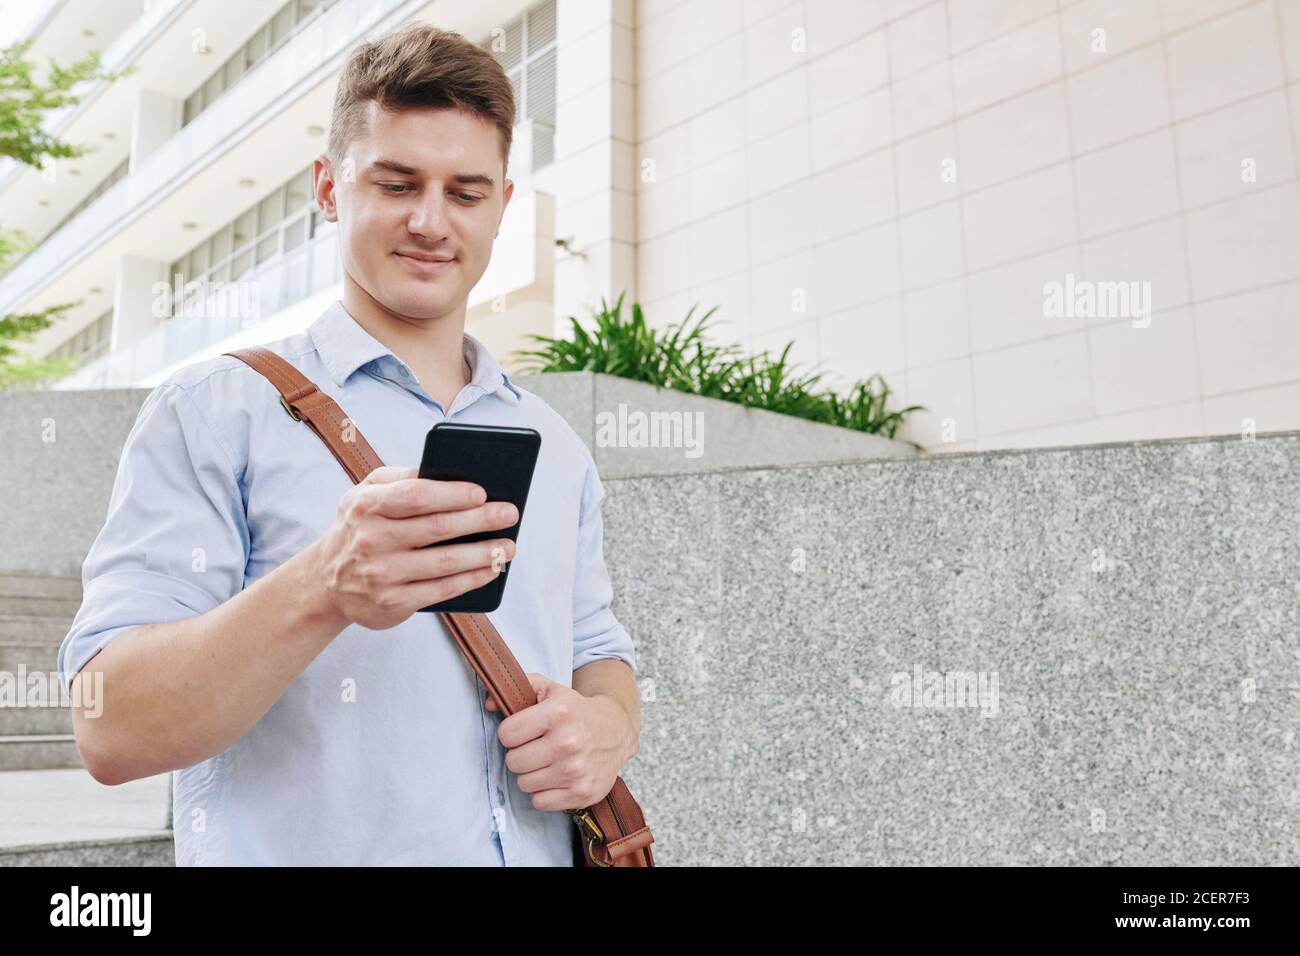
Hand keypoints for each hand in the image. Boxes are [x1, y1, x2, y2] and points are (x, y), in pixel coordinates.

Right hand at [313, 465, 518, 630]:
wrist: (326, 581)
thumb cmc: (359, 527)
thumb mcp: (364, 493)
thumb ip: (399, 478)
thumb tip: (446, 471)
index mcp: (366, 506)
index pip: (416, 496)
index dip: (452, 493)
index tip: (482, 492)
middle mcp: (372, 540)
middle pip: (437, 528)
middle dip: (480, 520)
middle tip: (510, 514)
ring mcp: (382, 574)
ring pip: (445, 562)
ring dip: (484, 553)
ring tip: (508, 546)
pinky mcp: (393, 603)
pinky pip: (442, 590)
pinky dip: (472, 579)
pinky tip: (490, 570)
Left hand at [486, 673, 634, 811]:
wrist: (616, 731)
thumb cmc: (576, 711)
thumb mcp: (551, 690)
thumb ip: (519, 687)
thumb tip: (489, 705)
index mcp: (558, 713)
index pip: (506, 734)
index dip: (511, 732)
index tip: (524, 730)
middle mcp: (567, 743)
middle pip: (513, 761)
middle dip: (521, 754)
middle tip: (537, 747)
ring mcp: (575, 771)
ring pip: (524, 783)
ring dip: (532, 774)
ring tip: (548, 761)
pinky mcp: (581, 793)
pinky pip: (539, 802)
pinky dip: (544, 791)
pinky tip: (556, 776)